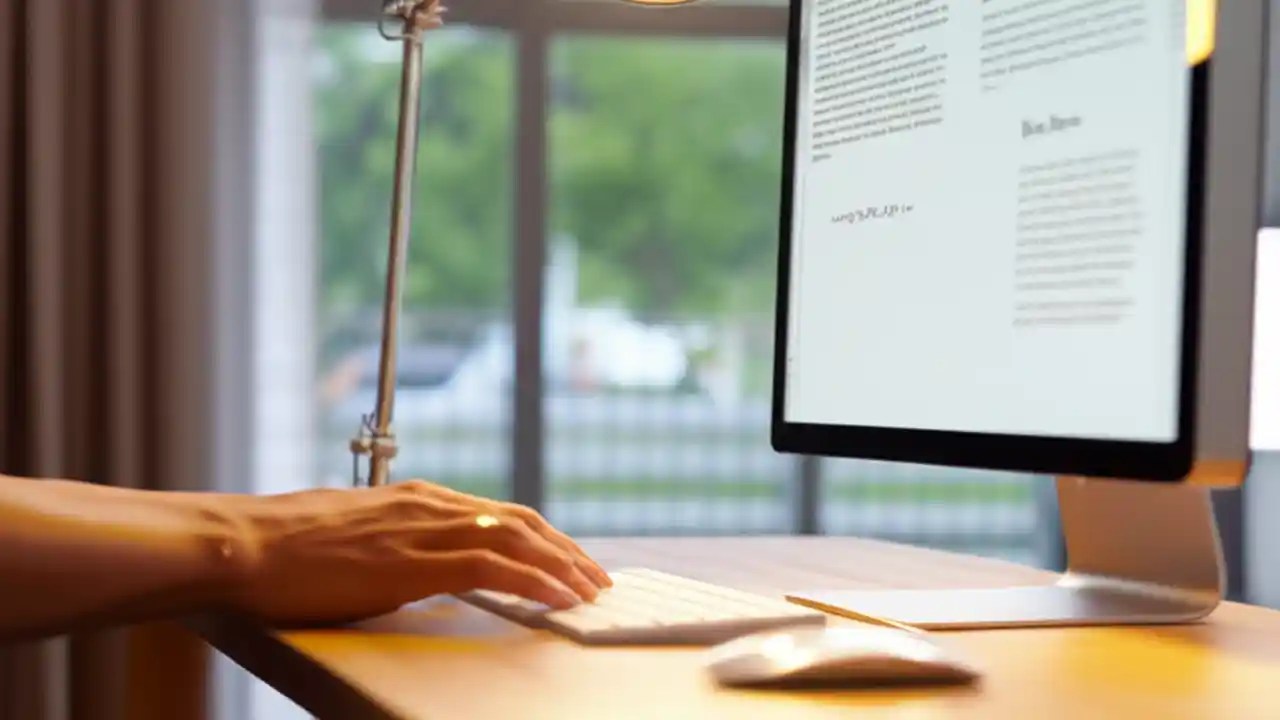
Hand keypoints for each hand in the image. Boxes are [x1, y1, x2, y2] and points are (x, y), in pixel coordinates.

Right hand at [227, 480, 611, 625]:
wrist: (244, 545)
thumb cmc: (283, 547)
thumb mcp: (352, 536)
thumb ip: (393, 544)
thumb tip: (414, 566)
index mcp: (416, 498)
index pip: (497, 512)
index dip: (540, 536)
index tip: (567, 558)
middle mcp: (428, 504)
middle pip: (518, 520)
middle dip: (564, 549)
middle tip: (594, 577)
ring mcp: (422, 529)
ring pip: (515, 538)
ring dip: (560, 565)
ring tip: (590, 590)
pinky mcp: (411, 560)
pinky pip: (491, 567)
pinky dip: (532, 581)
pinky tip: (556, 597)